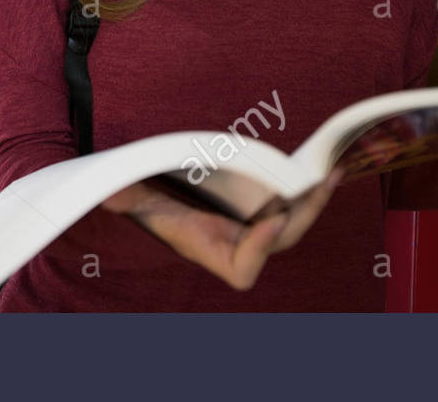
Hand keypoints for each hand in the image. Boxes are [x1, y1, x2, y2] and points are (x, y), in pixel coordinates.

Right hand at [100, 169, 343, 290]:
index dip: (259, 249)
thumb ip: (122, 199)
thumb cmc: (136, 194)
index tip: (271, 218)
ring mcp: (245, 224)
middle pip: (279, 241)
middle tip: (319, 182)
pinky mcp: (253, 204)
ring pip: (289, 223)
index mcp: (204, 247)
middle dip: (302, 215)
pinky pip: (285, 202)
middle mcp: (230, 241)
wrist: (144, 184)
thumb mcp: (128, 197)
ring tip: (328, 172)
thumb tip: (109, 194)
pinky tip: (316, 166)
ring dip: (309, 200)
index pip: (242, 270)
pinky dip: (300, 187)